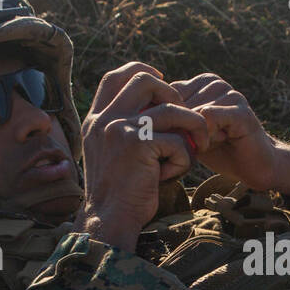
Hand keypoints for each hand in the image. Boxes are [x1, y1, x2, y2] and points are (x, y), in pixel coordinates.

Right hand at [78, 62, 210, 248]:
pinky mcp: (139, 144)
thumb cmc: (118, 191)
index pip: (116, 76)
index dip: (143, 71)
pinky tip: (171, 174)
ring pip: (172, 109)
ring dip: (191, 128)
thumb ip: (125, 128)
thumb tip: (160, 107)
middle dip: (174, 95)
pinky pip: (178, 141)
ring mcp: (120, 128)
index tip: (164, 84)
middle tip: (185, 119)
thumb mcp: (113, 152)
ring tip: (192, 150)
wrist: (109, 218)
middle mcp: (105, 118)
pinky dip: (183, 159)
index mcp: (96, 118)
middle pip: (145, 79)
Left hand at [170, 74, 283, 190]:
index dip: (165, 122)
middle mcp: (213, 82)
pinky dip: (206, 138)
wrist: (253, 165)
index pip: (165, 95)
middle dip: (179, 131)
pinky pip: (209, 120)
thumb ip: (166, 119)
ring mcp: (228, 93)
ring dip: (194, 137)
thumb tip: (130, 115)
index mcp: (198, 83)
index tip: (173, 140)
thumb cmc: (218, 150)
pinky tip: (215, 146)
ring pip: (192, 114)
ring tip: (207, 145)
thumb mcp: (186, 132)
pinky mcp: (240, 110)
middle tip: (191, 146)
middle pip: (177, 105)